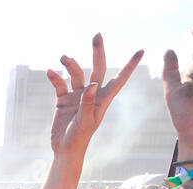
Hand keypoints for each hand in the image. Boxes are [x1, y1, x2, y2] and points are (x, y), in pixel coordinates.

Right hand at [46, 35, 143, 156]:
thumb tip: (91, 85)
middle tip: (97, 35)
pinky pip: (60, 84)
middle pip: (97, 68)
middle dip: (98, 52)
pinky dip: (55, 78)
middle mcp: (91, 94)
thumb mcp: (84, 122)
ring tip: (63, 58)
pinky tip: (50, 72)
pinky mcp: (64, 99)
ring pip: (77, 73)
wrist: (64, 149)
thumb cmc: (78, 139)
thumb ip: (87, 103)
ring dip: (71, 64)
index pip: (119, 80)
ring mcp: (77, 95)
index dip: (129, 66)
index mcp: (102, 100)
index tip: (141, 51)